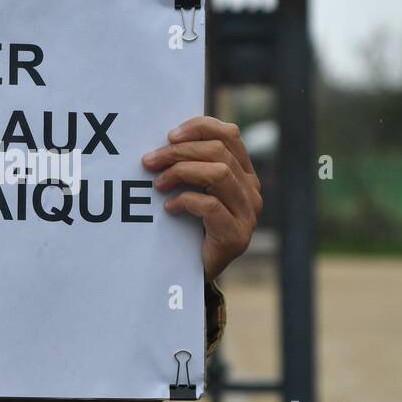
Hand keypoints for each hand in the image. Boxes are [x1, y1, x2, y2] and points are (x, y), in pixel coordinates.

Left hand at [141, 115, 261, 279]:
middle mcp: (251, 191)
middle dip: (180, 152)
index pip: (229, 134)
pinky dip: (185, 201)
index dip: (199, 128)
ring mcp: (248, 214)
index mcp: (243, 173)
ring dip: (181, 172)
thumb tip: (163, 140)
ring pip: (218, 174)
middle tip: (149, 161)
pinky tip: (169, 208)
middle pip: (219, 152)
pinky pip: (211, 206)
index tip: (169, 135)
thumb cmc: (189, 226)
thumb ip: (191, 166)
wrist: (192, 273)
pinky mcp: (236, 236)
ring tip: (158, 184)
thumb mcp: (193, 189)